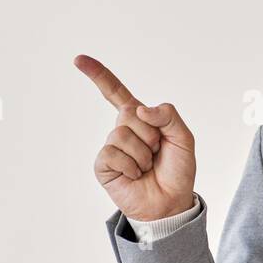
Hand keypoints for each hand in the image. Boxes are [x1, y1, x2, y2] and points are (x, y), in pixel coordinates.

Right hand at [75, 54, 196, 221]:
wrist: (171, 203)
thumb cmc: (177, 171)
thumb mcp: (183, 138)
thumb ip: (168, 116)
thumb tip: (140, 109)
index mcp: (140, 119)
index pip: (116, 93)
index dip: (98, 75)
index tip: (78, 60)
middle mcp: (123, 130)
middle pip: (129, 113)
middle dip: (151, 134)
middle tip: (157, 153)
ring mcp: (111, 147)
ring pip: (122, 134)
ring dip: (142, 154)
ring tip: (147, 167)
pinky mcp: (103, 165)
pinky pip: (113, 154)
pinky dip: (130, 166)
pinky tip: (135, 175)